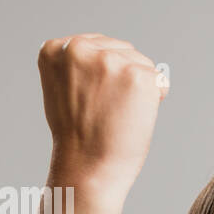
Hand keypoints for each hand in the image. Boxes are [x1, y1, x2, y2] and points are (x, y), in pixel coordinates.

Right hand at [37, 33, 167, 205]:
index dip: (105, 76)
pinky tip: (135, 116)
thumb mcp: (63, 88)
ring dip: (139, 88)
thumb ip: (79, 65)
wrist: (87, 167)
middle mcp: (78, 48)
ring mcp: (108, 60)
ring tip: (118, 114)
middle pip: (123, 50)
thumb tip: (108, 56)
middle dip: (124, 78)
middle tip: (107, 110)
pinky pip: (159, 79)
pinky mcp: (136, 75)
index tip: (94, 100)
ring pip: (142, 63)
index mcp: (55, 49)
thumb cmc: (78, 136)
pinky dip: (156, 98)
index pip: (98, 45)